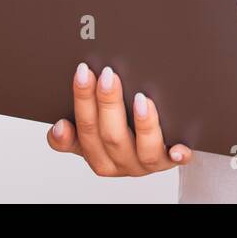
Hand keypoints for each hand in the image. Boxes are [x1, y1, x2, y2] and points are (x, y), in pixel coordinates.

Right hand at [47, 62, 192, 176]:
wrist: (157, 149)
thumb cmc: (120, 130)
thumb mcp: (92, 131)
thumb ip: (75, 128)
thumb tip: (58, 127)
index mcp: (95, 153)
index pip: (82, 134)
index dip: (81, 105)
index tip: (81, 75)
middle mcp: (120, 162)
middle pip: (110, 136)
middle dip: (107, 103)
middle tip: (107, 73)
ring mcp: (145, 163)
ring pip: (143, 149)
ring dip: (142, 124)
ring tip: (140, 98)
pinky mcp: (170, 161)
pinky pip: (175, 159)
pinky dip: (177, 153)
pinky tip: (178, 147)